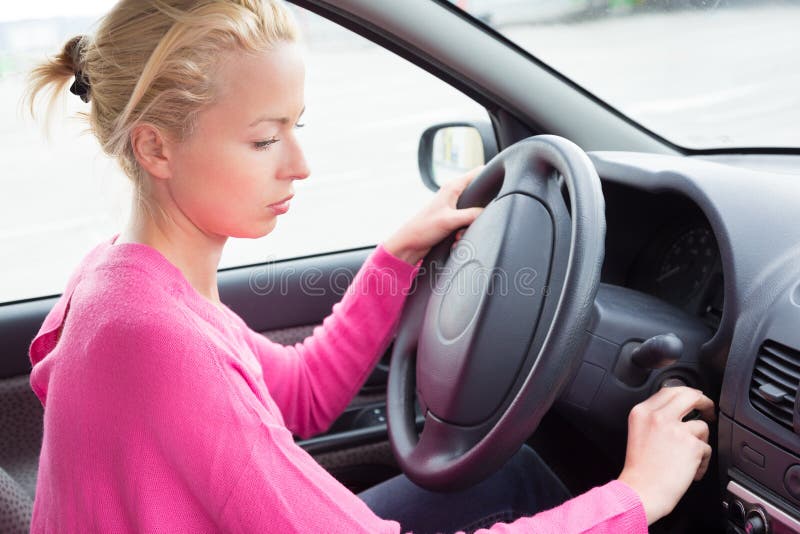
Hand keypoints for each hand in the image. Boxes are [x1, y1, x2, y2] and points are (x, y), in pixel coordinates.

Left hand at [383, 166, 484, 264]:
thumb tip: (487, 213)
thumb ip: (472, 215)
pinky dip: (462, 233)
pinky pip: (466, 225)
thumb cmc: (423, 228)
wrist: (410, 244)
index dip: (489, 175)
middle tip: (469, 223)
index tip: (497, 186)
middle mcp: (453, 194)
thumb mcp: (451, 220)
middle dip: (479, 213)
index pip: (478, 172)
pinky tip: (454, 240)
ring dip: (469, 227)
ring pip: (474, 215)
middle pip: (479, 197)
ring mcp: (453, 207)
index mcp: (453, 187)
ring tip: (457, 235)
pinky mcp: (451, 220)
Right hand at [617, 386, 714, 524]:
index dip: (686, 393)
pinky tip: (691, 470)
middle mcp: (658, 416)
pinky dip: (703, 461)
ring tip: (690, 458)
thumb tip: (677, 408)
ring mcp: (676, 429)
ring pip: (702, 426)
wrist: (641, 491)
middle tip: (708, 410)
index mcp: (642, 412)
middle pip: (689, 395)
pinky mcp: (692, 445)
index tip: (693, 399)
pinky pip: (708, 448)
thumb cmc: (640, 469)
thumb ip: (654, 417)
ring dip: (700, 442)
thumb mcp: (638, 432)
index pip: (669, 390)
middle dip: (704, 401)